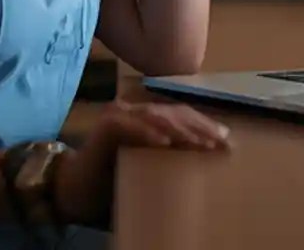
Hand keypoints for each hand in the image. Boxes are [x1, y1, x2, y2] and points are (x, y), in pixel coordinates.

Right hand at [50, 100, 229, 225]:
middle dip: (199, 126)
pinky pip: (131, 126)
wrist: (76, 191)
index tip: (226, 139)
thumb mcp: (152, 166)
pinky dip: (148, 132)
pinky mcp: (106, 124)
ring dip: (180, 129)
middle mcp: (135, 110)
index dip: (204, 125)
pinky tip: (165, 142)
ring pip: (156, 116)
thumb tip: (211, 151)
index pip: (181, 116)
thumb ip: (173, 154)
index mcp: (148, 118)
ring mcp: (120, 114)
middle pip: (173, 113)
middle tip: (220, 141)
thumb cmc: (115, 181)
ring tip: (200, 143)